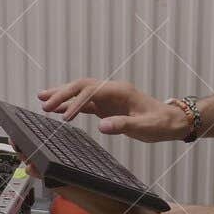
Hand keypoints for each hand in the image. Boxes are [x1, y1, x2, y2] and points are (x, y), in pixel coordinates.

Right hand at [36, 78, 188, 141]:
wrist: (171, 121)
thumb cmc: (161, 123)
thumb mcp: (145, 127)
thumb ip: (124, 125)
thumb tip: (102, 126)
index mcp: (120, 91)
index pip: (91, 91)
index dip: (76, 102)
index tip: (65, 116)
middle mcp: (112, 90)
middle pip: (81, 86)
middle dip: (62, 93)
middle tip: (44, 104)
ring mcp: (108, 97)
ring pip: (80, 91)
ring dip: (62, 95)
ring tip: (42, 99)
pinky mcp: (106, 106)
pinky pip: (85, 102)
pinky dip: (70, 105)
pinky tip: (58, 110)